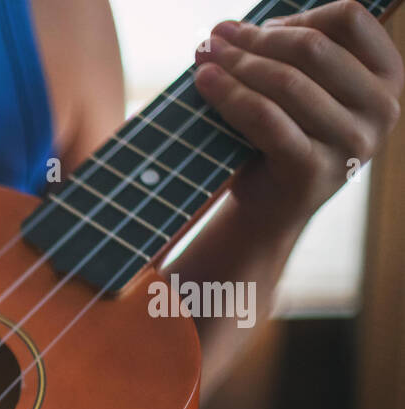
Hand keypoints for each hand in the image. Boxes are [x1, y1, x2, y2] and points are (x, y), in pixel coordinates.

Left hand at [194, 0, 403, 228]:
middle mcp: (382, 108)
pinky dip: (230, 95)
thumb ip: (288, 55)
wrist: (270, 208)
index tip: (258, 31)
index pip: (349, 18)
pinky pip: (266, 118)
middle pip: (312, 48)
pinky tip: (204, 82)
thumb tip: (226, 28)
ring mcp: (352, 142)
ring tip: (204, 57)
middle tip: (214, 41)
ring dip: (236, 64)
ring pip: (286, 81)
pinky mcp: (313, 169)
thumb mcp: (303, 90)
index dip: (296, 17)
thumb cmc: (284, 138)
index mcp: (388, 75)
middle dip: (255, 40)